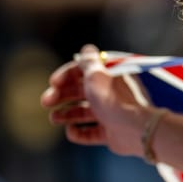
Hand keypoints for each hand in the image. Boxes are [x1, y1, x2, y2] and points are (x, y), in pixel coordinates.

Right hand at [40, 44, 154, 156]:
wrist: (136, 129)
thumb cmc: (115, 100)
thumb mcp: (97, 75)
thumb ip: (89, 62)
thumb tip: (87, 49)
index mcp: (109, 76)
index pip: (84, 71)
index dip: (66, 75)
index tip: (53, 83)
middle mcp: (110, 93)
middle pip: (81, 92)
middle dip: (62, 95)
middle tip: (46, 101)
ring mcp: (111, 113)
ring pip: (84, 112)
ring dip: (67, 114)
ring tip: (54, 118)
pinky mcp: (111, 132)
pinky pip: (91, 133)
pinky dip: (79, 132)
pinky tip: (71, 131)